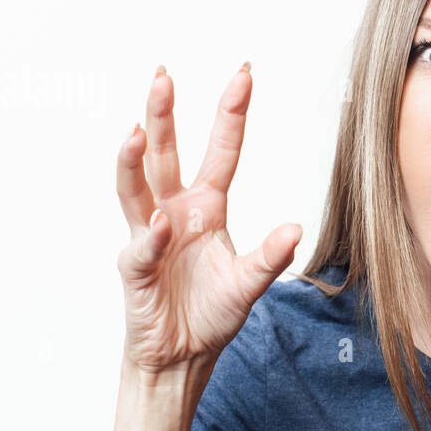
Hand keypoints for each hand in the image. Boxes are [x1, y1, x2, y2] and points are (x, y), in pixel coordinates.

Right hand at [115, 63, 300, 373]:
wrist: (181, 356)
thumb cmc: (210, 313)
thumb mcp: (250, 284)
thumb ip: (270, 257)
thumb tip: (296, 228)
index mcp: (206, 207)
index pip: (220, 151)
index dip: (230, 115)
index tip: (243, 76)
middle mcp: (174, 212)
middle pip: (166, 154)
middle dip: (163, 115)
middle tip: (163, 75)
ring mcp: (149, 237)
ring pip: (136, 189)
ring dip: (134, 160)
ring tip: (136, 132)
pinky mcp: (135, 270)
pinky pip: (141, 249)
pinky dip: (149, 238)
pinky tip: (158, 225)